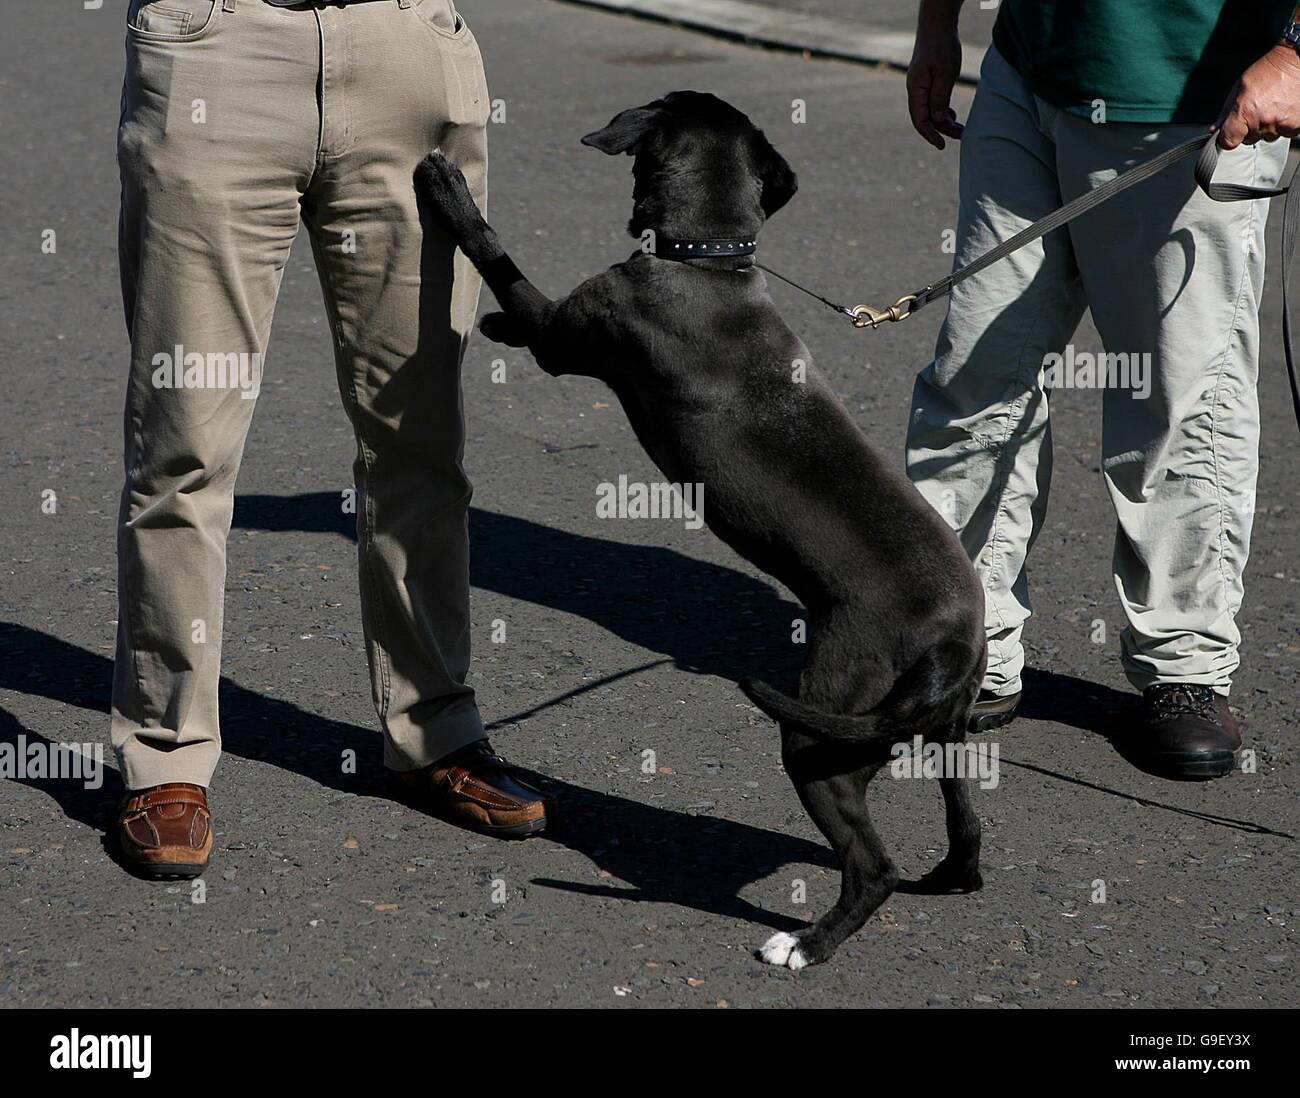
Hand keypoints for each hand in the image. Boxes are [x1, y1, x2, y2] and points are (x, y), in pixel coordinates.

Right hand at [908, 0, 964, 149]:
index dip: (930, 135)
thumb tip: (937, 120)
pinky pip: (933, 103)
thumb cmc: (941, 45)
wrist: (937, 25)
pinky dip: (943, 112)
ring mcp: (921, 87)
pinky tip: (953, 117)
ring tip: (960, 130)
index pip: (919, 120)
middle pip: (925, 119)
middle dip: (941, 130)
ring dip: (944, 122)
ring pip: (930, 112)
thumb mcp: (945, 72)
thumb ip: (940, 97)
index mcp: (916, 89)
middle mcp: (915, 90)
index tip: (942, 145)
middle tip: (961, 136)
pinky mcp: (928, 82)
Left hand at [1215, 42, 1299, 148]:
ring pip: (1267, 136)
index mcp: (1244, 112)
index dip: (1229, 138)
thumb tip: (1214, 130)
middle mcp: (1262, 121)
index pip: (1229, 142)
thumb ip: (1226, 111)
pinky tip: (1284, 108)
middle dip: (1249, 128)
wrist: (1295, 61)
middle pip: (1248, 139)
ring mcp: (1281, 124)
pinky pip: (1285, 133)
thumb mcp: (1239, 88)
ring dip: (1268, 126)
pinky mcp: (1296, 125)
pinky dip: (1284, 125)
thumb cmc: (1267, 72)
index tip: (1231, 133)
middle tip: (1258, 109)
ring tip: (1273, 106)